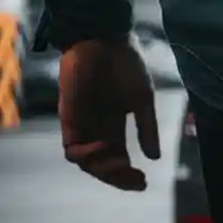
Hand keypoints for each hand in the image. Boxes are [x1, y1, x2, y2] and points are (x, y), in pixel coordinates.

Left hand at [59, 37, 160, 190]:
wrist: (104, 41)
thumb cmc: (126, 65)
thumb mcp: (143, 100)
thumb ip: (147, 128)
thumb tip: (154, 158)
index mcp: (115, 124)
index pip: (119, 158)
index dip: (129, 175)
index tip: (145, 182)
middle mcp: (97, 129)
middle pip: (103, 166)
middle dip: (119, 178)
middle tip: (137, 180)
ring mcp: (82, 125)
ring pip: (86, 162)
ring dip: (104, 169)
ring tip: (123, 163)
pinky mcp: (69, 119)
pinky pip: (72, 149)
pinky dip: (88, 155)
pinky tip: (105, 146)